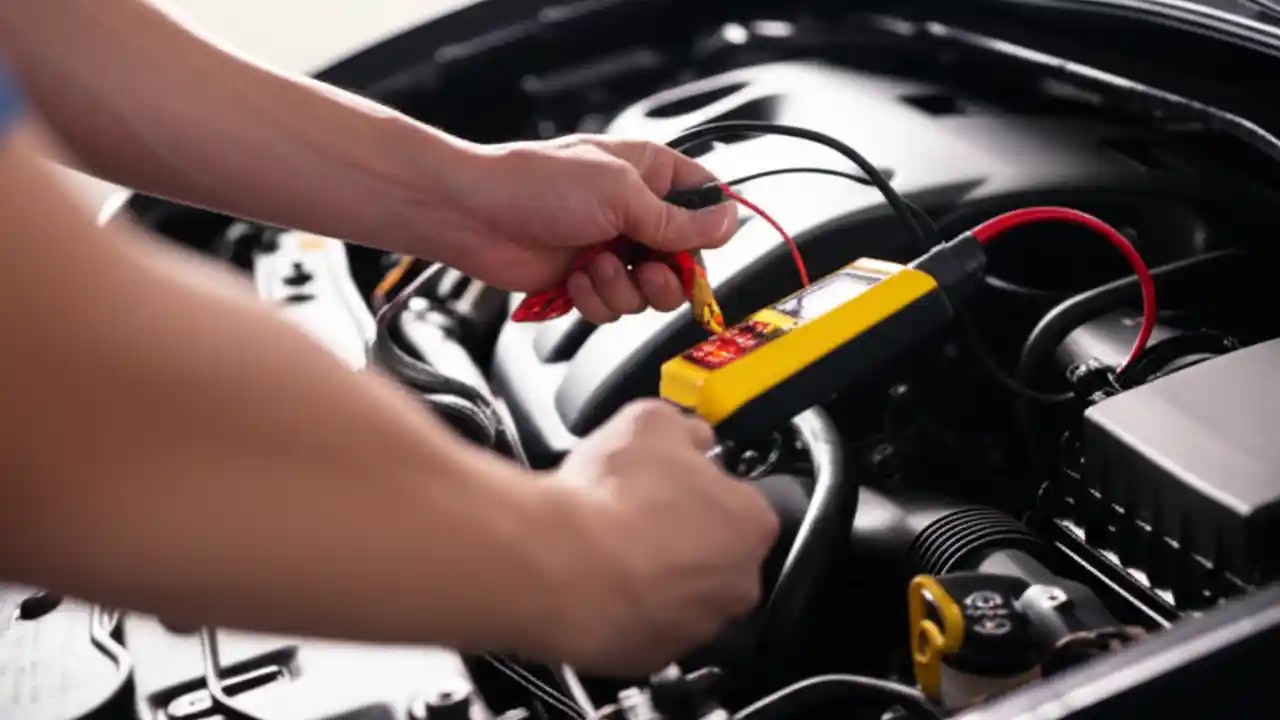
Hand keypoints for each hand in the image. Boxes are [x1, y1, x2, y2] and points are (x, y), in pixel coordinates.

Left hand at [439, 135, 738, 322]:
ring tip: (596, 267)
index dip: (711, 228)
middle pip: (684, 259)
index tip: (704, 247)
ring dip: (624, 289)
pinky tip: (574, 279)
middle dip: (667, 275)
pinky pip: (614, 307)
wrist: (473, 215)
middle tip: (647, 271)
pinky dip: (596, 299)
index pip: (703, 201)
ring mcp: (610, 249)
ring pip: (649, 292)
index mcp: (649, 174)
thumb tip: (727, 222)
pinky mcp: (586, 281)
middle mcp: (633, 212)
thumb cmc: (536, 185)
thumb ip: (676, 219)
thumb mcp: (620, 194)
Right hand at [545, 400, 778, 675]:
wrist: (556, 567)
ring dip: (655, 572)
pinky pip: (645, 626)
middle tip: (639, 510)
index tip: (674, 478)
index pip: (741, 500)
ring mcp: (695, 627)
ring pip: (682, 593)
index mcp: (751, 524)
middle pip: (717, 552)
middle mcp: (735, 584)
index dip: (702, 485)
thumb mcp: (649, 422)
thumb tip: (686, 433)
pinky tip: (597, 579)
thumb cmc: (609, 501)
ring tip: (611, 544)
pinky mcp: (651, 656)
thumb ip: (682, 427)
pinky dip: (626, 606)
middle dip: (683, 533)